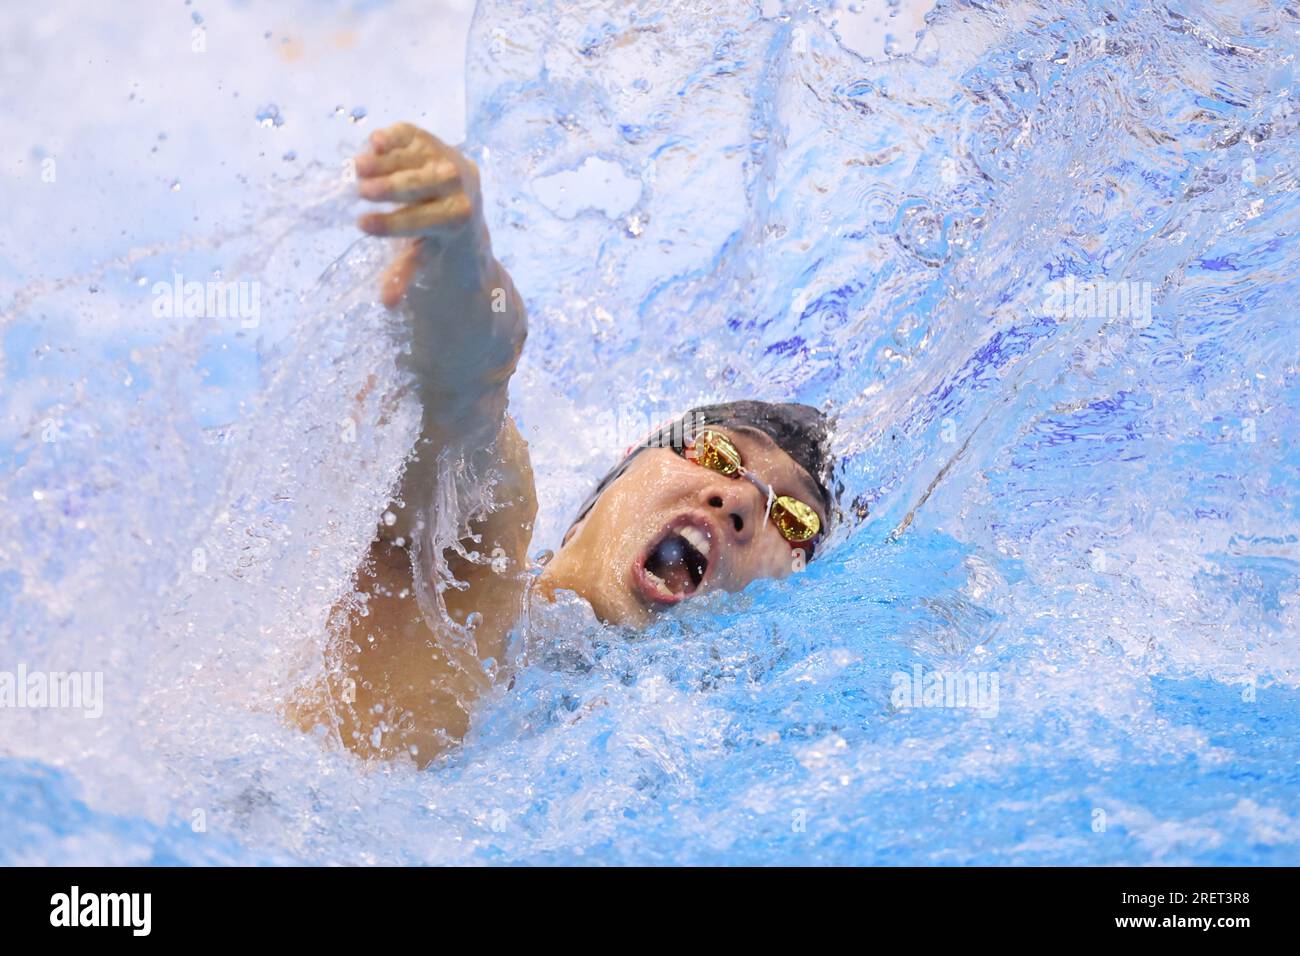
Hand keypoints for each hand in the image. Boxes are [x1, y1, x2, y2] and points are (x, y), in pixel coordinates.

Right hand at [355, 123, 484, 307]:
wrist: (463, 204)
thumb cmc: (437, 238)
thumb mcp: (423, 257)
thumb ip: (405, 274)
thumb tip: (388, 303)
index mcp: (459, 218)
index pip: (425, 221)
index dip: (393, 224)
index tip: (361, 225)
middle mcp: (461, 185)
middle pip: (423, 184)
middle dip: (391, 188)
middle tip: (359, 191)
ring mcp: (450, 159)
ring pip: (416, 157)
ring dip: (386, 161)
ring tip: (358, 168)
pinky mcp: (436, 142)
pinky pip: (415, 136)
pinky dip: (394, 137)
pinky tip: (373, 143)